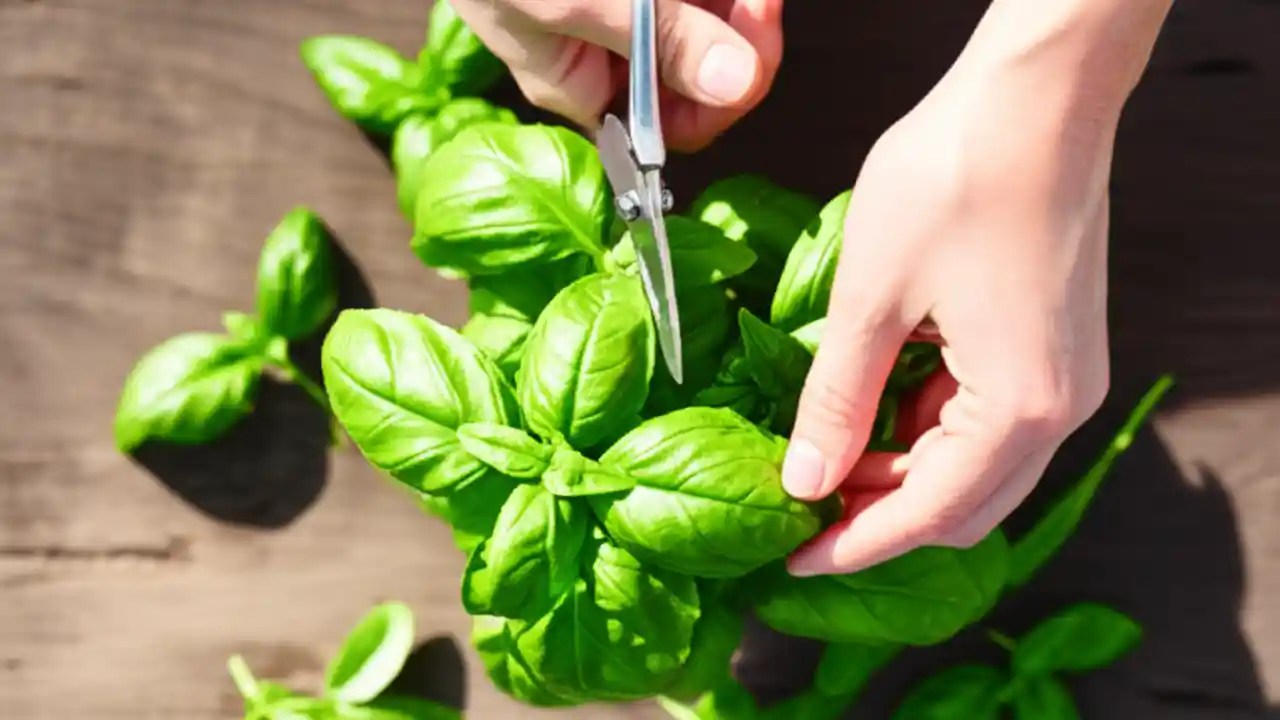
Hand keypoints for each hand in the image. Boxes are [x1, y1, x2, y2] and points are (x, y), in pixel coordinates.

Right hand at [447, 0, 782, 150]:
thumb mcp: (573, 2)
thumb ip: (658, 42)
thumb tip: (734, 84)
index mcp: (584, 84)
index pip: (674, 126)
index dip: (721, 101)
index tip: (750, 62)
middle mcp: (609, 50)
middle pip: (704, 69)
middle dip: (740, 37)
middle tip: (759, 3)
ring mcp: (626, 8)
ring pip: (709, 19)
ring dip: (737, 4)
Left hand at [780, 37, 1125, 575]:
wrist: (1036, 95)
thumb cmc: (957, 176)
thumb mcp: (871, 300)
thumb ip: (837, 400)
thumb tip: (807, 479)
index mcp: (1019, 407)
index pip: (928, 514)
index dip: (854, 544)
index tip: (795, 558)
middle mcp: (1058, 405)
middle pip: (962, 504)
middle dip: (879, 514)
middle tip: (803, 509)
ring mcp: (1064, 376)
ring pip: (976, 465)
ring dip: (903, 471)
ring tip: (827, 456)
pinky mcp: (1055, 345)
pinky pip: (988, 418)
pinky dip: (929, 428)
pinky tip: (875, 407)